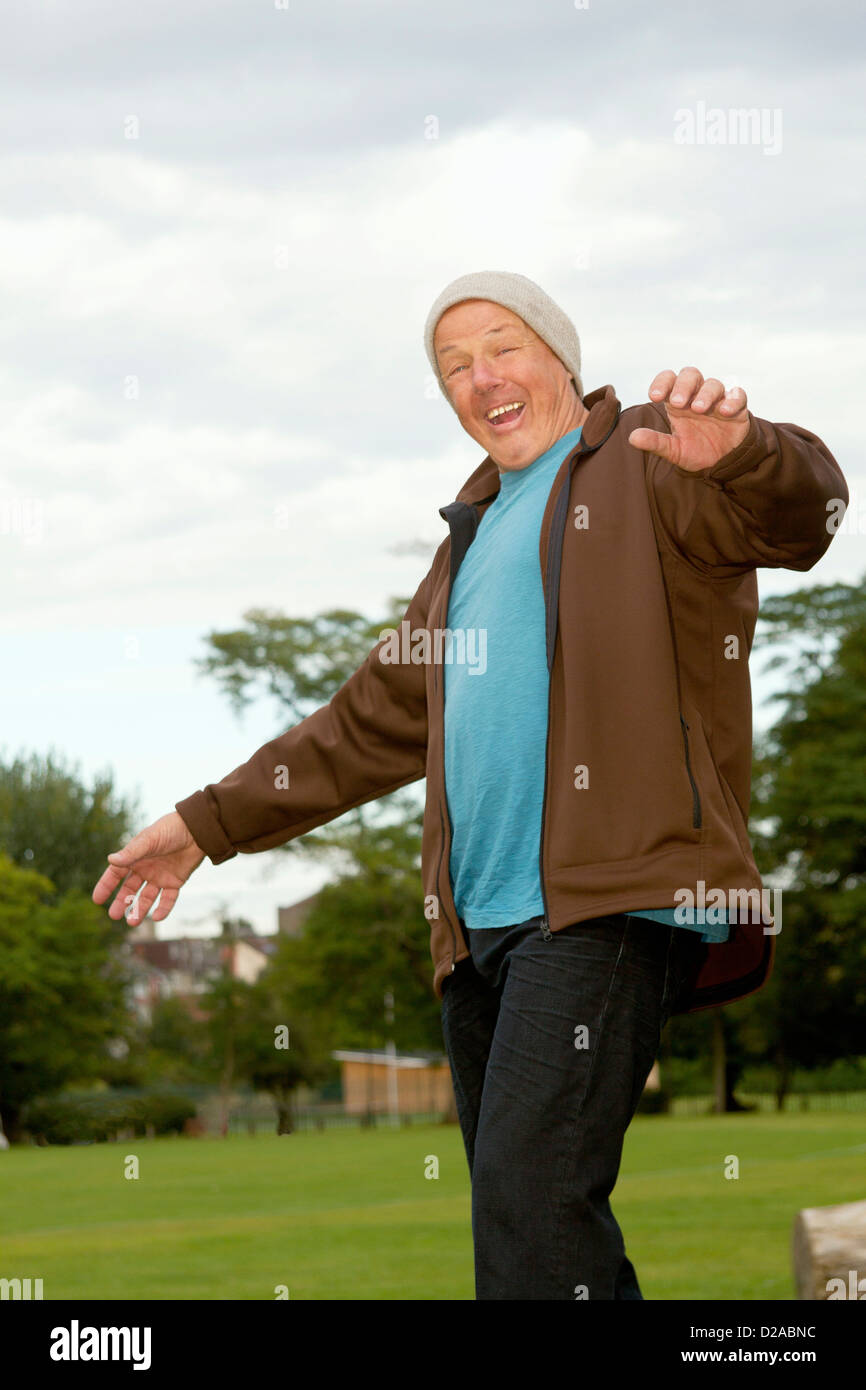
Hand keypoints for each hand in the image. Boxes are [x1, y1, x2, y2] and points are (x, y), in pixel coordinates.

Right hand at [92, 811, 205, 924]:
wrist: (197, 830)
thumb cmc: (170, 830)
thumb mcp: (149, 840)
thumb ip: (132, 853)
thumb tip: (111, 860)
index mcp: (135, 857)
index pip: (116, 874)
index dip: (106, 886)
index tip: (97, 900)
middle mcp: (145, 868)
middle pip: (130, 889)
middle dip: (122, 902)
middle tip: (113, 916)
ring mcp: (160, 876)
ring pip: (146, 897)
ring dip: (140, 909)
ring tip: (132, 923)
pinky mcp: (175, 881)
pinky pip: (168, 899)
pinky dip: (163, 908)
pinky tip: (157, 917)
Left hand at [628, 367, 749, 470]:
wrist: (722, 464)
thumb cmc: (696, 451)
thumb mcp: (674, 450)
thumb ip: (655, 442)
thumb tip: (632, 437)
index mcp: (678, 402)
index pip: (669, 380)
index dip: (662, 383)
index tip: (655, 396)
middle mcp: (697, 396)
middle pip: (690, 374)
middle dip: (683, 385)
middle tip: (678, 403)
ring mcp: (718, 400)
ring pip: (713, 384)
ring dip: (705, 393)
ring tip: (699, 409)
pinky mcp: (738, 407)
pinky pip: (738, 395)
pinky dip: (732, 400)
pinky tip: (725, 411)